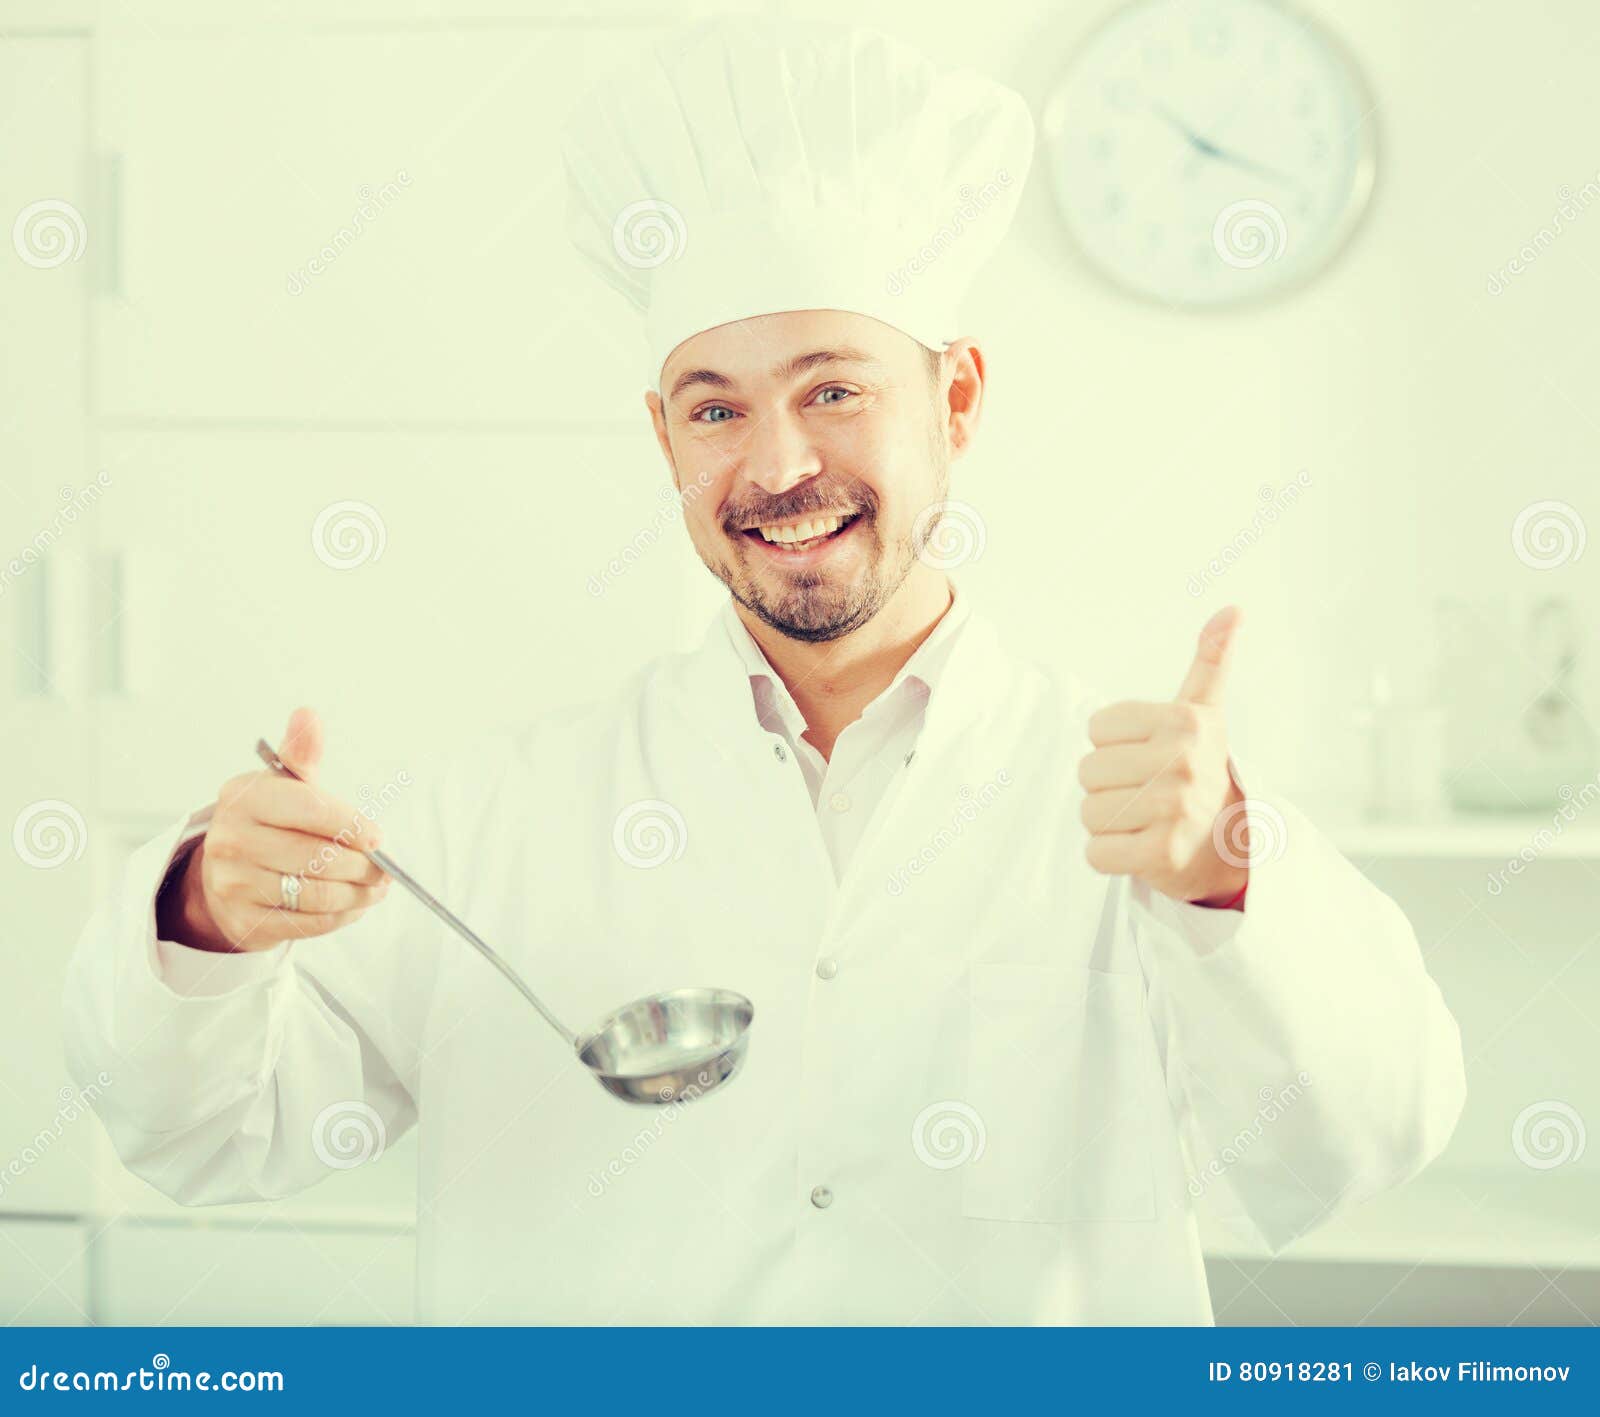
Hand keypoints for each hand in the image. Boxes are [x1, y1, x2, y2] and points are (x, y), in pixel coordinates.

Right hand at [165, 707, 391, 951]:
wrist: (224, 875)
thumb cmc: (268, 823)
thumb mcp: (282, 784)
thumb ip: (301, 752)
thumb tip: (309, 714)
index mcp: (243, 797)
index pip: (310, 809)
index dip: (351, 825)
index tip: (377, 838)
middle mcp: (231, 839)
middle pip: (318, 856)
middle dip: (362, 866)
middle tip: (382, 869)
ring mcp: (232, 883)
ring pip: (317, 893)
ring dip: (358, 894)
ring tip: (375, 887)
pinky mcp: (243, 920)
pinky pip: (307, 924)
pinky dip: (340, 916)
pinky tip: (354, 906)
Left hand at [1078, 607, 1247, 905]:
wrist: (1231, 845)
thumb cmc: (1203, 771)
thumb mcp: (1205, 713)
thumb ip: (1210, 661)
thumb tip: (1233, 609)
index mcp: (1185, 721)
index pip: (1096, 729)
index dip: (1114, 746)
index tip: (1150, 756)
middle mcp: (1181, 762)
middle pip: (1087, 771)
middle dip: (1108, 787)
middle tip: (1146, 794)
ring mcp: (1173, 810)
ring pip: (1088, 812)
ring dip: (1108, 823)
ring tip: (1145, 820)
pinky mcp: (1161, 855)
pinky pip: (1095, 853)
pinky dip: (1109, 856)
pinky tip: (1142, 847)